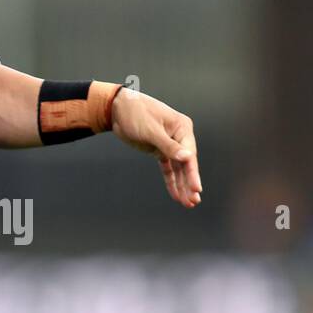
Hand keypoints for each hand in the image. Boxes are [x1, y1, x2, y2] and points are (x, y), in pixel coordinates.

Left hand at [110, 89, 201, 208]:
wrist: (116, 108)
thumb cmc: (135, 113)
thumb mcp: (150, 130)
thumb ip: (168, 145)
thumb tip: (187, 157)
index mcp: (182, 128)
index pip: (190, 154)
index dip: (192, 173)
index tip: (196, 189)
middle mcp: (179, 136)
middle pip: (186, 163)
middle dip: (190, 183)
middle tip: (194, 201)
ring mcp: (169, 144)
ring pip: (178, 168)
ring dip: (182, 185)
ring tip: (189, 204)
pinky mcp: (158, 150)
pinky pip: (168, 168)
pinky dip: (171, 181)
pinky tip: (176, 196)